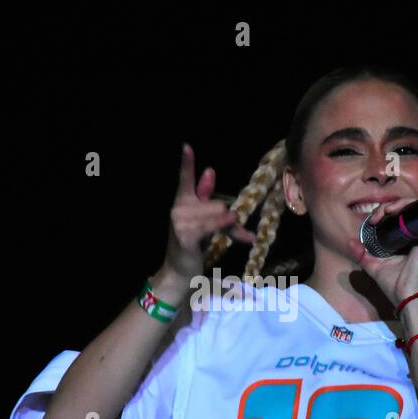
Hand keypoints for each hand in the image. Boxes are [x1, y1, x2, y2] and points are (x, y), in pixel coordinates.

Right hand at [162, 143, 256, 284]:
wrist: (180, 272)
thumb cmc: (193, 246)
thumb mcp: (203, 220)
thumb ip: (207, 198)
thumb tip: (210, 170)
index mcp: (182, 202)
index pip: (185, 178)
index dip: (187, 162)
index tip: (187, 146)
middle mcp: (178, 208)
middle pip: (218, 203)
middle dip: (228, 218)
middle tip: (234, 231)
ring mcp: (179, 222)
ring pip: (218, 214)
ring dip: (231, 227)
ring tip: (239, 237)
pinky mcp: (185, 235)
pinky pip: (211, 226)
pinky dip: (224, 226)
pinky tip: (237, 225)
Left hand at [345, 194, 417, 309]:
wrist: (408, 298)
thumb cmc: (394, 286)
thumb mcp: (374, 267)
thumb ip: (362, 254)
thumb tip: (350, 242)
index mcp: (405, 243)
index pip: (396, 220)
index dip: (383, 214)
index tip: (372, 221)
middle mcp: (415, 236)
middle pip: (403, 211)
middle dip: (386, 207)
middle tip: (375, 216)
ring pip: (411, 208)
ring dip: (395, 204)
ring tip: (383, 212)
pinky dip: (405, 205)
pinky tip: (392, 210)